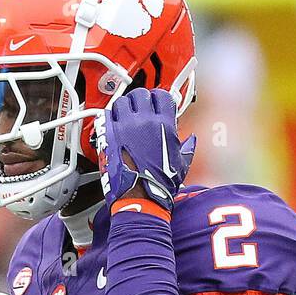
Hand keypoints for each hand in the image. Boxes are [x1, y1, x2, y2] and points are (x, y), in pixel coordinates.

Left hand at [96, 88, 195, 211]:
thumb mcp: (181, 165)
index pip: (161, 95)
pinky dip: (108, 117)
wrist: (140, 200)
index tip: (155, 104)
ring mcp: (124, 127)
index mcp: (164, 125)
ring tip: (124, 117)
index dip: (158, 99)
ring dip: (123, 107)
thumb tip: (190, 141)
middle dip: (140, 100)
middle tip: (139, 110)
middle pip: (140, 94)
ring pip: (121, 101)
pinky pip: (104, 115)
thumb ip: (186, 148)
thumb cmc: (158, 187)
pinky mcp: (107, 136)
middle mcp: (143, 122)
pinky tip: (112, 125)